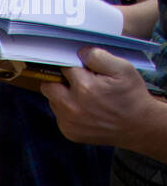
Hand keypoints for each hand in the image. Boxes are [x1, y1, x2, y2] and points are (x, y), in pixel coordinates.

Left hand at [41, 47, 158, 148]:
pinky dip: (67, 110)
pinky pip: (59, 116)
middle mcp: (72, 107)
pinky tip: (84, 109)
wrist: (136, 126)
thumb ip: (98, 57)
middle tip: (74, 80)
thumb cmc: (130, 95)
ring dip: (62, 95)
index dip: (72, 64)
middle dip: (58, 79)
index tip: (78, 66)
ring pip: (52, 101)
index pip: (64, 67)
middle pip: (48, 85)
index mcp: (84, 87)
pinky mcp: (69, 133)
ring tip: (83, 95)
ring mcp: (69, 122)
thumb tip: (81, 52)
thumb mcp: (122, 68)